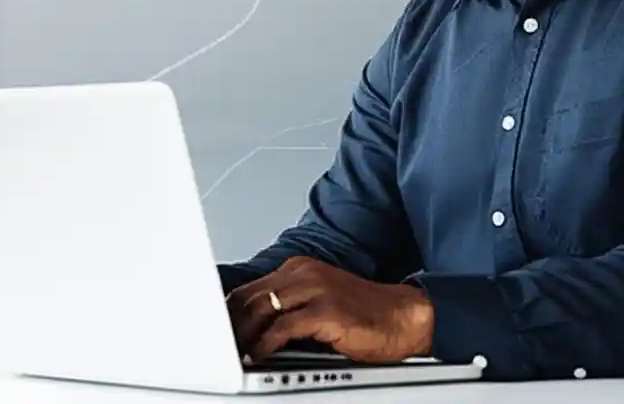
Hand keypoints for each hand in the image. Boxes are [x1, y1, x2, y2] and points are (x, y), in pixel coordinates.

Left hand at [225, 256, 433, 363]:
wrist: (403, 316)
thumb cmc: (365, 313)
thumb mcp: (321, 300)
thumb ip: (291, 306)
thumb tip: (255, 327)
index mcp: (301, 268)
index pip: (251, 287)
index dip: (231, 311)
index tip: (220, 331)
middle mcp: (305, 273)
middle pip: (250, 297)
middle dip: (232, 325)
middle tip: (222, 348)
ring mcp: (316, 289)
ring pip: (262, 310)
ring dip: (245, 336)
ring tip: (237, 354)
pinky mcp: (326, 310)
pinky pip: (283, 328)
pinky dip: (265, 344)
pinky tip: (261, 355)